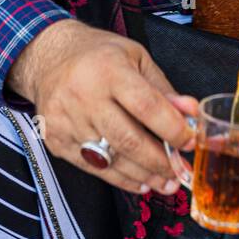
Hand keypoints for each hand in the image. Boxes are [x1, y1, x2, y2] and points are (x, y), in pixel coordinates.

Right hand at [7, 20, 197, 195]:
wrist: (48, 57)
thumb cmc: (99, 55)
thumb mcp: (136, 58)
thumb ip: (163, 89)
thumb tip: (190, 114)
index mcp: (109, 70)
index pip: (146, 106)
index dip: (172, 128)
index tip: (190, 142)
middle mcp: (84, 96)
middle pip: (128, 140)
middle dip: (160, 161)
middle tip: (180, 171)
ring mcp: (67, 121)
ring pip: (111, 160)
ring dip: (144, 175)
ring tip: (166, 183)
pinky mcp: (56, 140)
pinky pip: (93, 167)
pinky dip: (120, 178)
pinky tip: (139, 181)